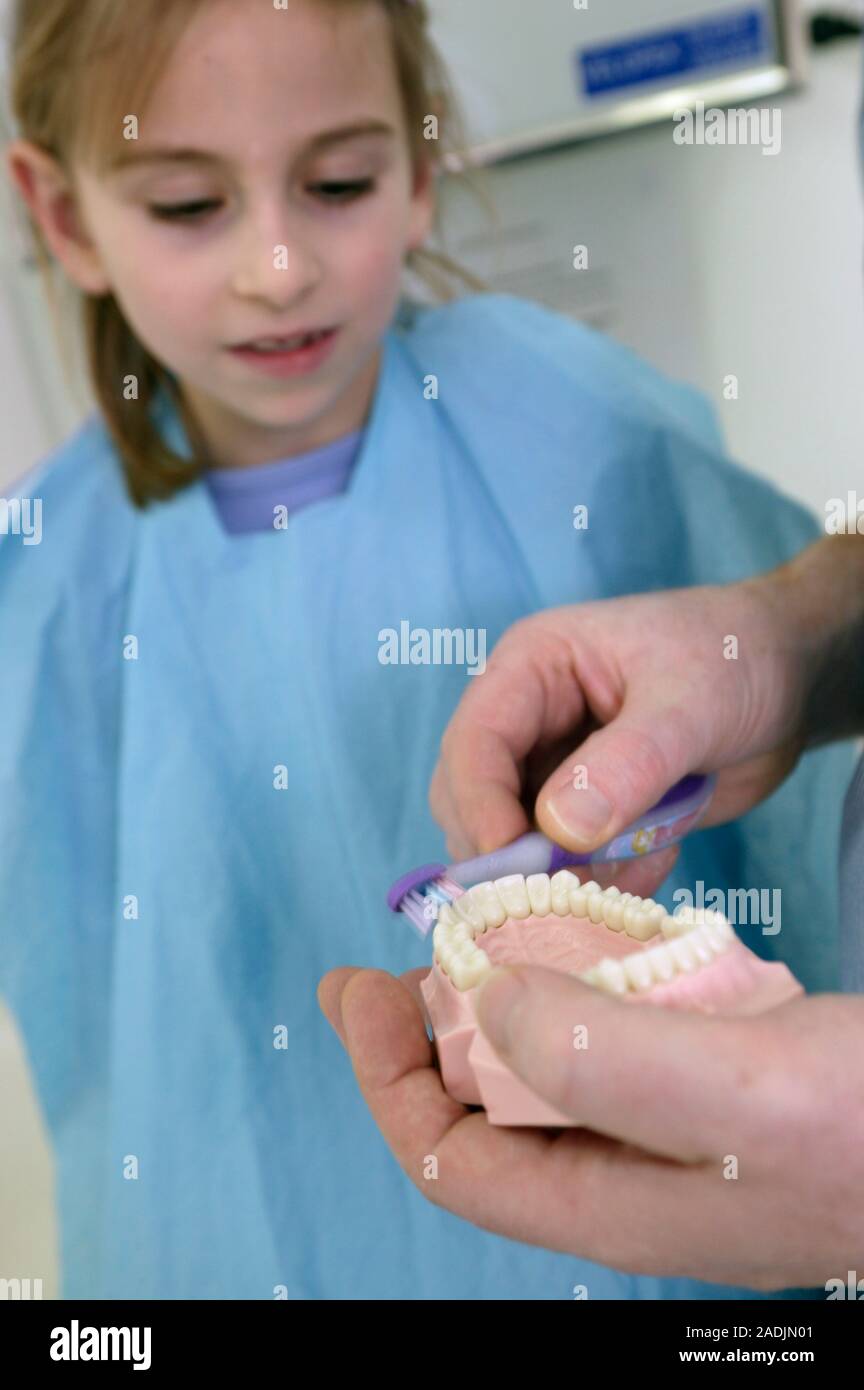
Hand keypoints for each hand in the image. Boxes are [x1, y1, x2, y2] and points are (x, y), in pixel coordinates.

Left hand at [318, 964, 863, 1289]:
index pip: (449, 1157)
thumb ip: (598, 1057)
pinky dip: (578, 990)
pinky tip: (583, 941)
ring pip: (545, 1075)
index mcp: (606, 1201)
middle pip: (485, 1114)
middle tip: (410, 947)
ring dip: (499, 1006)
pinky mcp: (708, 1094)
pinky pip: (611, 1045)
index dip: (385, 1075)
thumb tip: (487, 1002)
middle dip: (429, 1033)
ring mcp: (669, 1137)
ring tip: (479, 935)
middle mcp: (624, 1177)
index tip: (361, 987)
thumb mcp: (730, 1091)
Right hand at [431, 581, 809, 862]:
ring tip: (630, 870)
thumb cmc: (735, 658)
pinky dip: (601, 879)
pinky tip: (655, 862)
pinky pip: (566, 864)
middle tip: (565, 891)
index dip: (481, 805)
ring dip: (561, 873)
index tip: (514, 866)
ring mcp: (554, 769)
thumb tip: (557, 831)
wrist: (792, 679)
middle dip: (512, 852)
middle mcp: (528, 720)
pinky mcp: (588, 811)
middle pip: (472, 799)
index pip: (473, 742)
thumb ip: (627, 764)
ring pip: (514, 842)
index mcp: (531, 668)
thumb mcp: (689, 705)